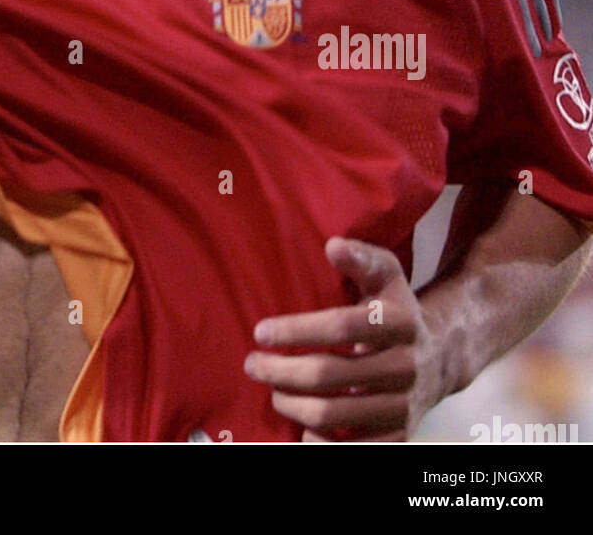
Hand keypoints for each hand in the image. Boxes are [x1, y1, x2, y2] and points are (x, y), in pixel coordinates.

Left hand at [244, 236, 441, 441]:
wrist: (440, 358)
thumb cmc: (396, 309)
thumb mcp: (386, 275)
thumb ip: (361, 258)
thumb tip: (332, 245)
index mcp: (400, 323)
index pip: (340, 326)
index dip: (297, 329)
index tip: (260, 331)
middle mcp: (404, 367)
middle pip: (329, 374)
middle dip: (281, 370)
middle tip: (253, 364)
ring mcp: (402, 405)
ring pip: (333, 413)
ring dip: (291, 403)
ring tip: (272, 389)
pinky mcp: (398, 434)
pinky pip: (352, 447)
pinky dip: (320, 441)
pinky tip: (300, 427)